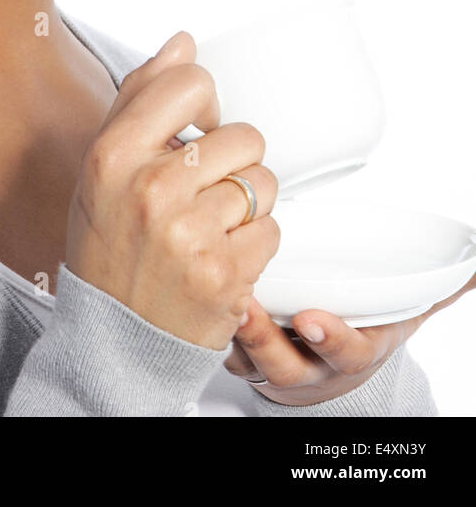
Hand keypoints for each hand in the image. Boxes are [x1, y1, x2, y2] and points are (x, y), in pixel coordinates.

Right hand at [65, 30, 281, 349]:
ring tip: (213, 226)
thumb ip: (140, 98)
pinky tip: (221, 257)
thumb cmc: (110, 243)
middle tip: (206, 190)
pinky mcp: (225, 275)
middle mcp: (151, 189)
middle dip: (234, 160)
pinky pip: (272, 230)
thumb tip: (183, 42)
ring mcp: (190, 234)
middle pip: (243, 135)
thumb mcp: (104, 167)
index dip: (207, 101)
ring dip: (248, 204)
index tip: (198, 127)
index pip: (190, 82)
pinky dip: (254, 244)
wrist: (112, 340)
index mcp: (114, 154)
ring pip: (263, 184)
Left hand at [224, 271, 475, 405]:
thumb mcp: (397, 315)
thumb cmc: (358, 329)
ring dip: (228, 332)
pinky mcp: (236, 358)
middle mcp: (307, 367)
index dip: (331, 339)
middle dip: (266, 340)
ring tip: (213, 299)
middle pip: (284, 365)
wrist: (325, 370)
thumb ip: (433, 290)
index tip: (312, 320)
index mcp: (349, 353)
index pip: (346, 354)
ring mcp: (268, 366)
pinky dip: (204, 326)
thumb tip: (473, 269)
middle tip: (248, 307)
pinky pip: (217, 348)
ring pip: (244, 359)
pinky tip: (191, 296)